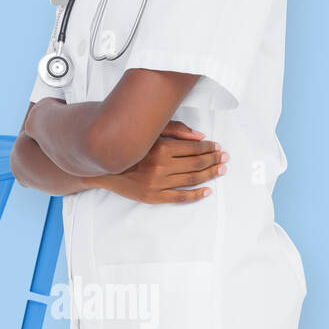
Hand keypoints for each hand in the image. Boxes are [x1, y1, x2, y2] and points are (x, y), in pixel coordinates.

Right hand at [87, 120, 226, 203]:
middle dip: (213, 160)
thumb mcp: (149, 131)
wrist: (103, 167)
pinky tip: (207, 191)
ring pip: (192, 180)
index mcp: (160, 148)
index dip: (209, 147)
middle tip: (225, 158)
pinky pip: (180, 197)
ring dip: (210, 175)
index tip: (218, 147)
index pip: (193, 148)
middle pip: (196, 164)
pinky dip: (196, 195)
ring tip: (221, 170)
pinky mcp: (153, 196)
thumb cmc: (128, 146)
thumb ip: (175, 130)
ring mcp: (157, 183)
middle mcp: (160, 166)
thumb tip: (200, 136)